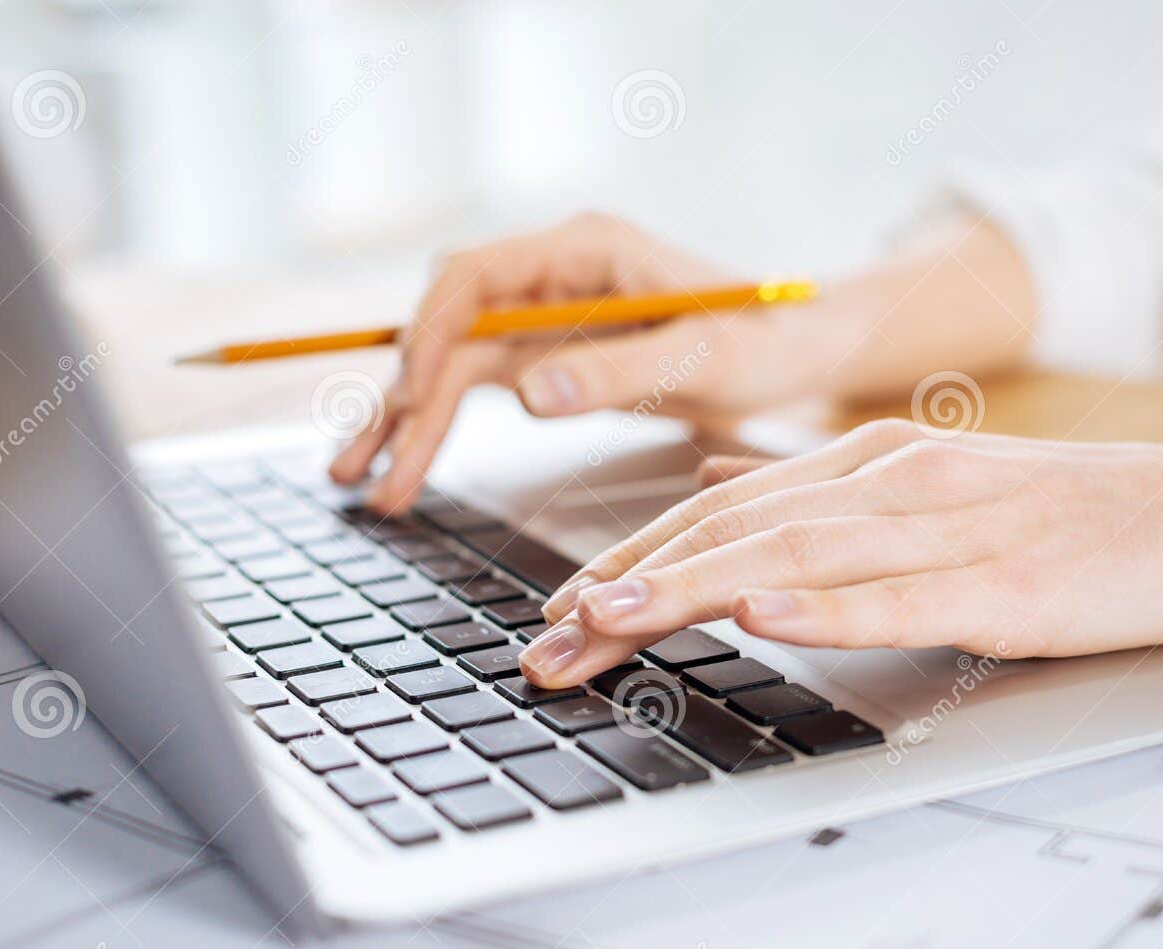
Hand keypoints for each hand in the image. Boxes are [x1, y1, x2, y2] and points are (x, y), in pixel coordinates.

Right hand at [329, 213, 845, 512]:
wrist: (800, 352)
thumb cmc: (764, 341)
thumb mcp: (702, 358)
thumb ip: (616, 371)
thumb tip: (525, 392)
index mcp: (584, 249)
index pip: (472, 278)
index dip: (430, 339)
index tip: (409, 402)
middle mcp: (553, 274)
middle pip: (448, 325)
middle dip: (401, 396)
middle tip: (363, 470)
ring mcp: (547, 314)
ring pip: (451, 361)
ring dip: (405, 419)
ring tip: (362, 485)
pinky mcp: (553, 354)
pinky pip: (477, 386)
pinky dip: (441, 426)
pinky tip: (407, 468)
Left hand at [519, 419, 1162, 685]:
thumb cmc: (1081, 518)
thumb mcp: (940, 490)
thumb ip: (829, 494)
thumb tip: (724, 492)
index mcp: (877, 460)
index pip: (721, 510)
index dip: (631, 559)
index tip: (562, 611)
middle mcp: (901, 479)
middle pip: (736, 531)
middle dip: (629, 586)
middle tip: (548, 643)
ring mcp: (956, 528)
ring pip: (800, 553)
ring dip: (694, 588)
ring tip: (610, 620)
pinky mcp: (1011, 584)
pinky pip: (906, 593)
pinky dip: (830, 604)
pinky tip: (766, 614)